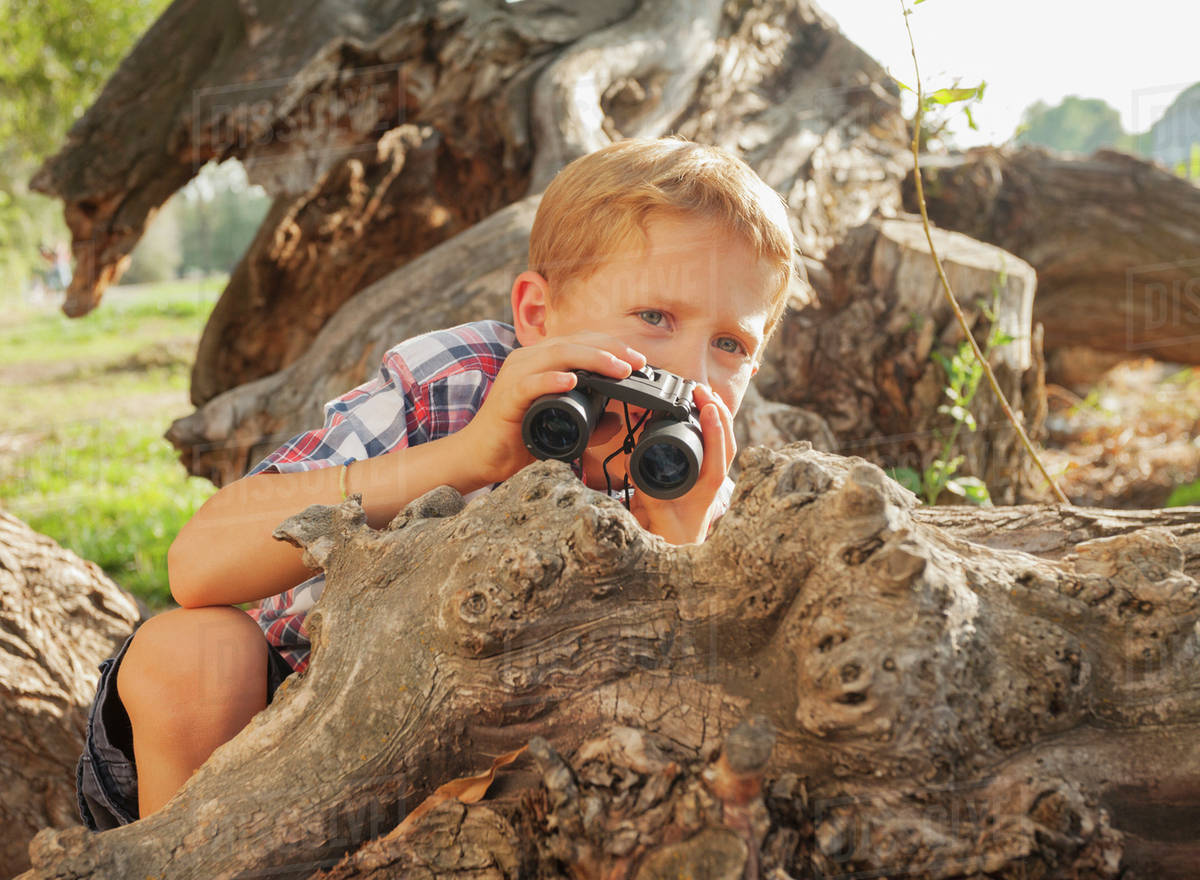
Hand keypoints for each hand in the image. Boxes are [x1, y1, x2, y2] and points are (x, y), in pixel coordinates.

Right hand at [458, 332, 646, 486]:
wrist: (480, 456)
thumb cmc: (517, 436)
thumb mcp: (562, 426)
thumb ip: (589, 422)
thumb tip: (617, 420)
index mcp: (541, 361)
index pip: (581, 342)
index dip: (612, 346)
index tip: (639, 361)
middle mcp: (528, 360)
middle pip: (574, 342)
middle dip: (610, 350)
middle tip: (637, 363)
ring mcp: (516, 375)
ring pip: (557, 355)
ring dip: (591, 359)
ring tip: (617, 369)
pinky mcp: (507, 397)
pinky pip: (530, 383)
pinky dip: (552, 380)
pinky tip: (571, 382)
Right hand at [629, 384, 734, 544]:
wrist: (677, 543)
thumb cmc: (670, 531)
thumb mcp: (655, 511)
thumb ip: (647, 489)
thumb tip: (635, 462)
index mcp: (707, 488)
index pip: (719, 454)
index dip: (716, 428)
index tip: (708, 406)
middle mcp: (714, 478)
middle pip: (727, 440)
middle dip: (718, 411)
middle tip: (702, 389)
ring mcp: (712, 473)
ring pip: (725, 440)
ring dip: (718, 415)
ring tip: (704, 393)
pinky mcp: (706, 470)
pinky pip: (716, 443)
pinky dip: (712, 424)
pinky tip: (702, 411)